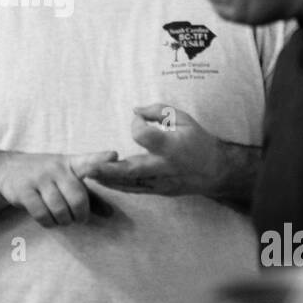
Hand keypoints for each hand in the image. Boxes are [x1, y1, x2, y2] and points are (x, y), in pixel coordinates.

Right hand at [0, 152, 117, 226]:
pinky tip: (48, 220)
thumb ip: (90, 197)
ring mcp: (39, 178)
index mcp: (70, 163)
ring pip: (60, 209)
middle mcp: (56, 168)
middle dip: (80, 215)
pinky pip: (42, 214)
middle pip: (77, 197)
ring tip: (62, 219)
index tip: (114, 155)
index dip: (100, 159)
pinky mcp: (24, 190)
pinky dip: (48, 223)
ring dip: (63, 221)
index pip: (88, 160)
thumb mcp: (67, 179)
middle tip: (78, 219)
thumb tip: (111, 213)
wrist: (7, 170)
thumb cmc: (46, 177)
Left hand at [87, 104, 224, 196]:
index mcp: (172, 147)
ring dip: (107, 179)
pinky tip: (102, 180)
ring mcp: (161, 182)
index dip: (138, 123)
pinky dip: (117, 185)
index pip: (145, 135)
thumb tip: (135, 110)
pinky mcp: (159, 191)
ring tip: (87, 173)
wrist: (215, 171)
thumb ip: (159, 111)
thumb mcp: (184, 119)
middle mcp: (165, 167)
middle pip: (133, 170)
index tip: (139, 118)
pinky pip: (134, 190)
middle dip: (109, 170)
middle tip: (88, 168)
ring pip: (130, 184)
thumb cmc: (198, 141)